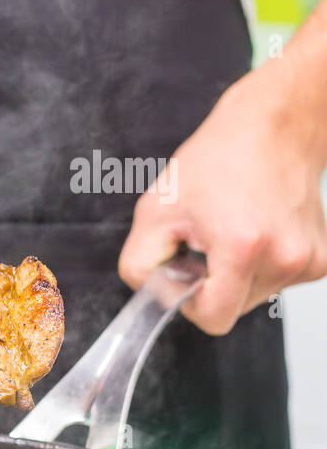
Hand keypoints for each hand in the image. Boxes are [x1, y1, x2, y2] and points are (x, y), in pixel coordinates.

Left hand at [118, 66, 326, 333]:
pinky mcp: (323, 259)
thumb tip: (155, 296)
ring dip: (236, 274)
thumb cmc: (216, 162)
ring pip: (255, 297)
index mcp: (243, 247)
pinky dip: (261, 266)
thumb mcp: (154, 211)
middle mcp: (286, 258)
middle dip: (212, 284)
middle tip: (207, 240)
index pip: (214, 320)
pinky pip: (277, 282)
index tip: (185, 273)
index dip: (189, 303)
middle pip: (234, 309)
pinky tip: (257, 230)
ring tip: (233, 229)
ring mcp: (310, 260)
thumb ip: (139, 265)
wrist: (274, 129)